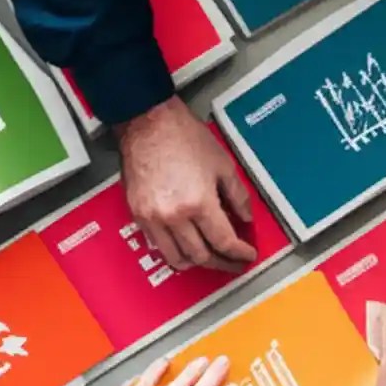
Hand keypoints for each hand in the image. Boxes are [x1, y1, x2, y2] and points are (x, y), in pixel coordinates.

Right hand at [118, 97, 257, 272]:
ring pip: (177, 258)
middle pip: (201, 255)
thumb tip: (245, 217)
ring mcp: (153, 217)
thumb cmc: (181, 136)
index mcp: (199, 202)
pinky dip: (174, 250)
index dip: (239, 254)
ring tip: (209, 258)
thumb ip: (237, 195)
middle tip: (232, 261)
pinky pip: (157, 245)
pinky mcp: (138, 214)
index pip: (224, 242)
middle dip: (221, 262)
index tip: (246, 254)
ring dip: (196, 262)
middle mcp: (174, 215)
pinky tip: (184, 244)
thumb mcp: (222, 164)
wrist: (147, 123)